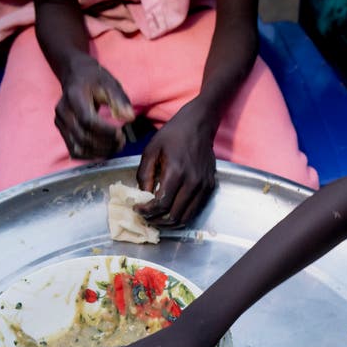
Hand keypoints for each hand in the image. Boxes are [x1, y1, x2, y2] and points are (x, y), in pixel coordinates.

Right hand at [54, 57, 135, 159]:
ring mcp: (60, 123)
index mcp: (73, 97)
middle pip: (83, 137)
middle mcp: (63, 111)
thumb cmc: (94, 79)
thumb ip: (120, 100)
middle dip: (105, 144)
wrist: (76, 76)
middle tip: (122, 142)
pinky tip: (104, 150)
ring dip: (99, 152)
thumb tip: (130, 118)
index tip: (121, 133)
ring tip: (115, 147)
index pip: (88, 121)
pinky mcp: (62, 131)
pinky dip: (90, 155)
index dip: (106, 131)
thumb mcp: (110, 83)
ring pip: (78, 147)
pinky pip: (75, 150)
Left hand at [134, 103, 217, 227]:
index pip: (161, 203)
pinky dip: (181, 216)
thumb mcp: (151, 149)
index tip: (137, 209)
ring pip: (185, 217)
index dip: (147, 211)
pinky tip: (170, 211)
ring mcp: (204, 186)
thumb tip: (143, 196)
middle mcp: (193, 182)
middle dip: (156, 220)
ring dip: (169, 222)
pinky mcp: (210, 187)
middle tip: (145, 216)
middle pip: (173, 215)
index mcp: (177, 171)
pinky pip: (195, 210)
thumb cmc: (173, 135)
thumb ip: (145, 174)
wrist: (199, 125)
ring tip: (156, 217)